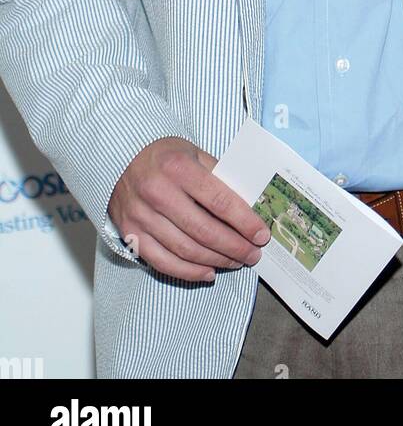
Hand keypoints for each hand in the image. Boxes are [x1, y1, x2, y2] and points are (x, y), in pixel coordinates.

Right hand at [108, 137, 271, 280]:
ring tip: (236, 262)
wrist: (119, 157)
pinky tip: (208, 273)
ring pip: (185, 250)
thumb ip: (218, 176)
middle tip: (253, 254)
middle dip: (235, 247)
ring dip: (216, 261)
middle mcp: (158, 193)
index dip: (244, 221)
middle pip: (204, 230)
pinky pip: (162, 261)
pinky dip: (188, 272)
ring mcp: (142, 216)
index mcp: (178, 167)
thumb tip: (248, 205)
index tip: (261, 234)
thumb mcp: (193, 152)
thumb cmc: (163, 154)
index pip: (220, 201)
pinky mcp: (130, 233)